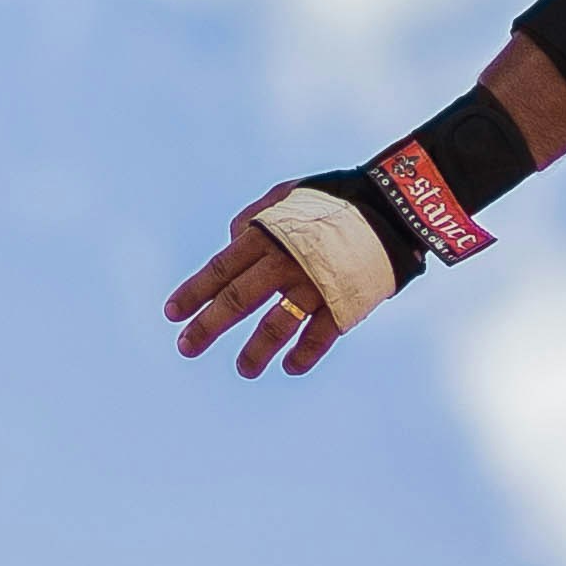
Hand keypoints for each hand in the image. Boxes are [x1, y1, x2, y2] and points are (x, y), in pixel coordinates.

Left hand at [167, 206, 354, 378]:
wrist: (393, 206)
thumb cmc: (334, 199)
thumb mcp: (287, 195)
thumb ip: (254, 217)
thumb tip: (231, 240)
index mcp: (268, 234)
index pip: (221, 269)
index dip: (194, 293)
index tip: (172, 314)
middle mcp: (285, 261)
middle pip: (236, 301)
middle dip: (207, 327)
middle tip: (186, 348)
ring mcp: (314, 284)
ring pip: (274, 326)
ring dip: (254, 352)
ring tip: (243, 369)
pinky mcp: (343, 303)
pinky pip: (318, 338)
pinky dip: (302, 355)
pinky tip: (289, 367)